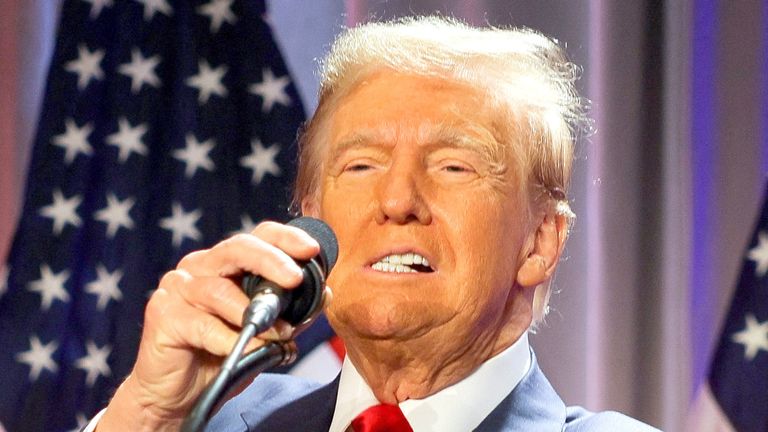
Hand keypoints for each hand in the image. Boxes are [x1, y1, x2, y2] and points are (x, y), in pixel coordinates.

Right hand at [98, 221, 322, 430]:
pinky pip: (203, 324)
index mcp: (225, 263)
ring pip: (219, 290)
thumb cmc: (222, 355)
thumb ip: (293, 311)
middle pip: (238, 248)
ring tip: (279, 334)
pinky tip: (244, 348)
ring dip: (254, 314)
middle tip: (295, 279)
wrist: (179, 394)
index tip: (312, 250)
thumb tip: (325, 293)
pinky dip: (229, 339)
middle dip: (271, 260)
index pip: (258, 236)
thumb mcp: (267, 332)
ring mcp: (178, 288)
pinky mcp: (162, 315)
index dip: (286, 238)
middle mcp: (199, 267)